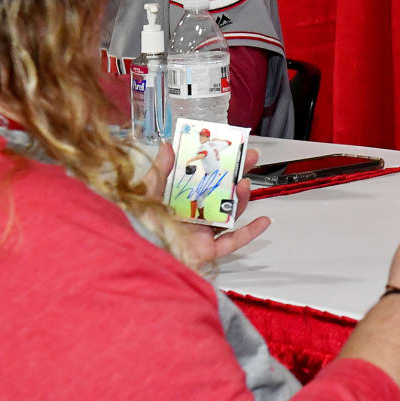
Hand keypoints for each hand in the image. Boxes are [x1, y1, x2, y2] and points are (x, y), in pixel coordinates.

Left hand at [142, 141, 270, 267]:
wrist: (136, 255)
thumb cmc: (135, 227)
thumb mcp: (145, 193)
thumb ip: (158, 171)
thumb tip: (167, 146)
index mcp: (178, 200)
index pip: (203, 177)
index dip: (217, 163)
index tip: (229, 148)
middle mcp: (192, 215)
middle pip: (221, 193)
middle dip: (237, 174)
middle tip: (249, 158)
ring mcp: (202, 233)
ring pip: (229, 215)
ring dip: (241, 199)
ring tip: (245, 184)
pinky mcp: (207, 250)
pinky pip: (233, 242)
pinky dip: (250, 233)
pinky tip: (264, 221)